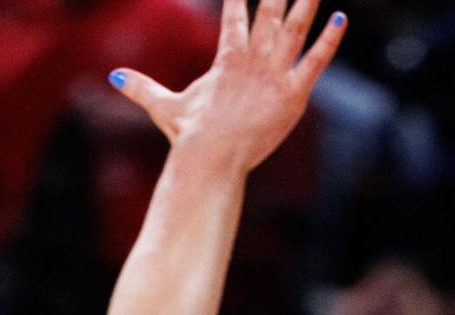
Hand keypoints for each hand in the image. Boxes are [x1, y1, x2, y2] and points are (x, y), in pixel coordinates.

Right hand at [112, 0, 345, 173]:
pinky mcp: (292, 94)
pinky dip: (329, 41)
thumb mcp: (165, 107)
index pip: (236, 13)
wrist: (211, 158)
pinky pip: (315, 62)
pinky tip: (341, 19)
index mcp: (227, 58)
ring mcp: (273, 75)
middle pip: (269, 10)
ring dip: (306, 1)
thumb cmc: (190, 137)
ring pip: (295, 28)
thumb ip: (142, 88)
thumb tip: (113, 76)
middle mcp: (252, 59)